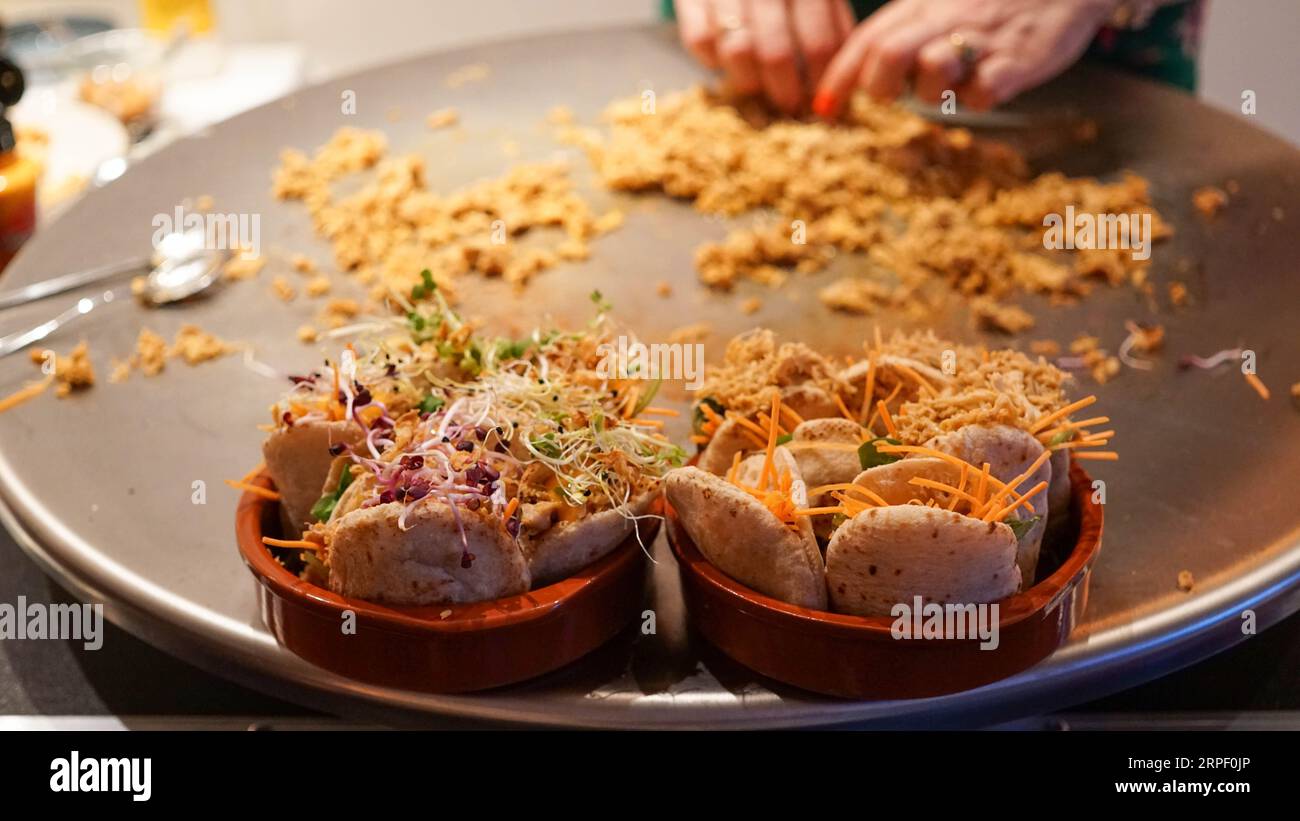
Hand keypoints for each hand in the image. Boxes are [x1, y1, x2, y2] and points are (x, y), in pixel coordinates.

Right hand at [675, 0, 855, 113]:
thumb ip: (832, 25)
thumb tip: (846, 81)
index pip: (820, 45)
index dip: (822, 83)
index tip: (823, 104)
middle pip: (777, 54)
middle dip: (786, 92)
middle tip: (790, 107)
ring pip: (737, 52)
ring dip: (749, 81)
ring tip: (758, 87)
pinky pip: (701, 43)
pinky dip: (713, 60)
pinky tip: (724, 59)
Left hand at [813, 0, 1118, 116]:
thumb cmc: (994, 2)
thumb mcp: (940, 4)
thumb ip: (901, 33)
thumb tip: (858, 75)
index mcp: (922, 6)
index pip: (868, 40)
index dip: (839, 76)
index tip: (822, 109)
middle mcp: (947, 19)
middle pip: (889, 53)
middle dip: (878, 85)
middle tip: (886, 97)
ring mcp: (983, 40)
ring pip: (933, 72)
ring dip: (930, 91)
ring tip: (950, 83)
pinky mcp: (1019, 60)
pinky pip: (984, 92)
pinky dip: (978, 99)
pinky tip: (989, 87)